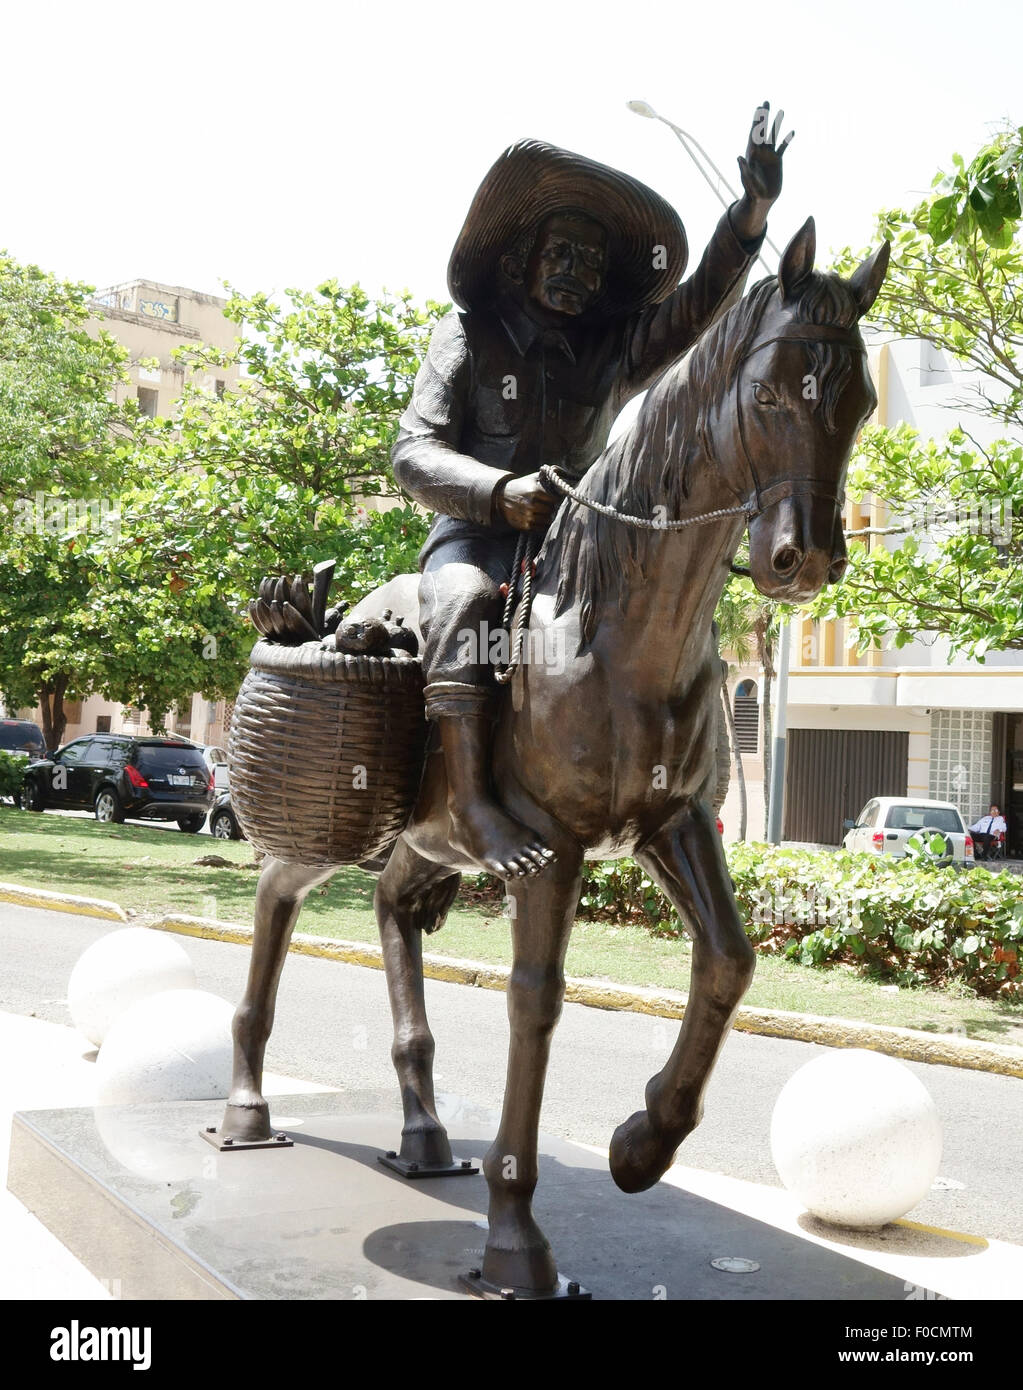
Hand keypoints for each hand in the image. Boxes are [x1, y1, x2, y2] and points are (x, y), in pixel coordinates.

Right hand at [496, 473, 556, 530]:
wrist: (502, 496)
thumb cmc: (522, 486)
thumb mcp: (533, 478)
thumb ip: (548, 476)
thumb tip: (563, 477)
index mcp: (534, 491)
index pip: (555, 499)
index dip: (557, 498)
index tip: (557, 498)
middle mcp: (531, 504)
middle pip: (551, 510)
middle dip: (553, 507)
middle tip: (551, 505)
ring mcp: (527, 516)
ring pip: (547, 520)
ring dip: (548, 516)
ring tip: (544, 511)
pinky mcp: (524, 525)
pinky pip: (540, 528)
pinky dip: (542, 524)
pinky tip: (538, 517)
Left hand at [733, 99, 792, 240]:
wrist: (762, 199)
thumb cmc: (752, 192)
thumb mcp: (747, 181)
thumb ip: (743, 169)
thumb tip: (738, 158)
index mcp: (752, 154)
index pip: (754, 134)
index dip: (756, 121)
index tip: (758, 109)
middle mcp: (761, 152)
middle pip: (763, 130)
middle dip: (764, 116)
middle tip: (766, 102)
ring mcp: (769, 155)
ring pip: (773, 136)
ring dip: (777, 124)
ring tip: (781, 111)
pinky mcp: (777, 161)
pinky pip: (783, 147)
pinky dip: (787, 140)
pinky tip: (792, 132)